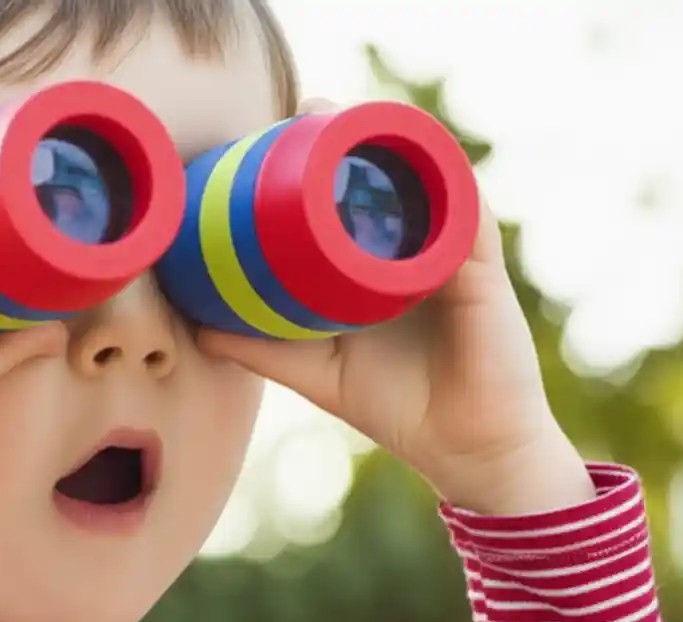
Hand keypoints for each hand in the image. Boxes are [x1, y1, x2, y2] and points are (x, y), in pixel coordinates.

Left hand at [198, 104, 591, 514]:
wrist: (468, 450)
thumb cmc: (397, 406)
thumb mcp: (317, 372)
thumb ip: (263, 348)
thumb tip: (199, 330)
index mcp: (383, 263)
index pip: (357, 196)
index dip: (322, 159)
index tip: (276, 134)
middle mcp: (419, 248)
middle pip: (391, 174)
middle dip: (351, 136)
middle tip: (305, 111)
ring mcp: (453, 253)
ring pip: (428, 179)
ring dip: (391, 144)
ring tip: (343, 121)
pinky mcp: (483, 272)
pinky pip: (466, 216)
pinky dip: (441, 186)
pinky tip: (410, 160)